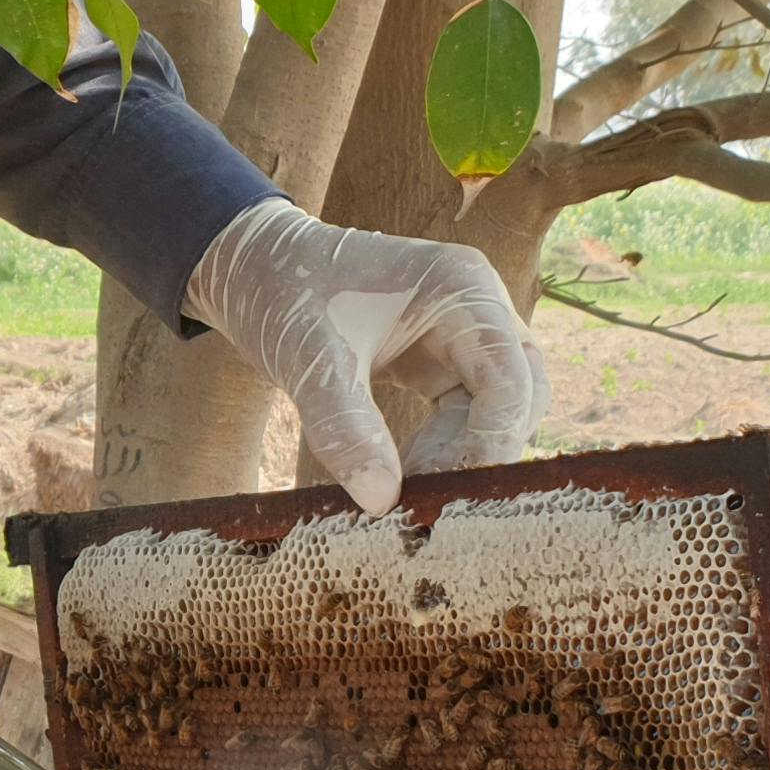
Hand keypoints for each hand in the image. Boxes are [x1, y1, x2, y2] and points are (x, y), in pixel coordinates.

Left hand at [183, 199, 548, 512]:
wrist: (251, 267)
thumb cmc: (283, 293)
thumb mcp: (310, 358)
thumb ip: (345, 425)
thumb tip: (382, 501)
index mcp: (462, 287)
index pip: (510, 375)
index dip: (494, 441)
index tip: (457, 495)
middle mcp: (476, 307)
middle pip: (518, 395)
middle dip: (482, 451)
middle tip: (434, 502)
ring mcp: (463, 334)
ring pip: (493, 412)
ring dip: (458, 457)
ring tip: (405, 495)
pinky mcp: (441, 361)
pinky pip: (460, 416)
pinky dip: (438, 450)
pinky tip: (399, 479)